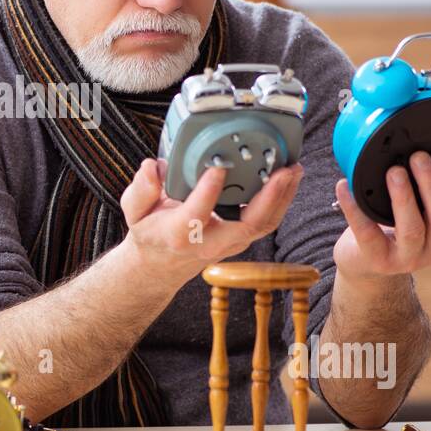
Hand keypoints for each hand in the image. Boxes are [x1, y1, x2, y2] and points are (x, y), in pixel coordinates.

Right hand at [119, 157, 304, 285]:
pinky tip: (290, 176)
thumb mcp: (135, 211)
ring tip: (294, 167)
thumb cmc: (151, 230)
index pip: (197, 214)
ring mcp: (231, 243)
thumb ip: (140, 190)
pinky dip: (283, 199)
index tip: (218, 167)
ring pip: (264, 224)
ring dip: (283, 197)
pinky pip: (267, 221)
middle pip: (247, 225)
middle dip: (269, 198)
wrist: (163, 263)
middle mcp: (211, 243)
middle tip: (283, 170)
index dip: (208, 192)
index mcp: (181, 234)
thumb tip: (152, 167)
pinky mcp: (243, 237)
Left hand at [333, 150, 430, 284]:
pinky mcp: (379, 261)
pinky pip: (367, 234)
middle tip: (418, 157)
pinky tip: (344, 188)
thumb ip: (428, 187)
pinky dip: (354, 208)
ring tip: (394, 172)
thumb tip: (420, 143)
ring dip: (404, 197)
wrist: (366, 261)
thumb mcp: (422, 209)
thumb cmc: (397, 224)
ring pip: (413, 229)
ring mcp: (410, 259)